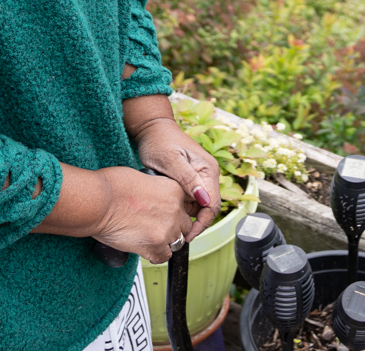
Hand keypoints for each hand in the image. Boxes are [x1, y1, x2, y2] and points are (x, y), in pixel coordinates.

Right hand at [90, 167, 192, 263]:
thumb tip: (154, 198)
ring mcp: (166, 230)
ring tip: (150, 237)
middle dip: (174, 227)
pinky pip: (163, 257)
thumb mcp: (143, 179)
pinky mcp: (154, 246)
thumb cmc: (112, 187)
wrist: (99, 201)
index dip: (178, 212)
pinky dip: (156, 255)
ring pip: (177, 243)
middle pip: (185, 226)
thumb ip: (157, 190)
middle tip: (158, 226)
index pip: (188, 206)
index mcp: (174, 190)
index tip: (170, 215)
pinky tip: (146, 249)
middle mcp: (175, 210)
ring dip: (165, 241)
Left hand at [135, 120, 221, 242]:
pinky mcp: (190, 178)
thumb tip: (204, 200)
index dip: (202, 223)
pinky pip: (191, 198)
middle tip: (178, 236)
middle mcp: (208, 174)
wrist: (151, 128)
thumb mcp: (171, 161)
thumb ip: (188, 180)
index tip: (188, 236)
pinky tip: (170, 214)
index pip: (213, 204)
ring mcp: (200, 176)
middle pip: (208, 207)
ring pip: (199, 205)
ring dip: (189, 217)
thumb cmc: (159, 141)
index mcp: (208, 170)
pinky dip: (183, 208)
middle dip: (196, 223)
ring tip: (172, 227)